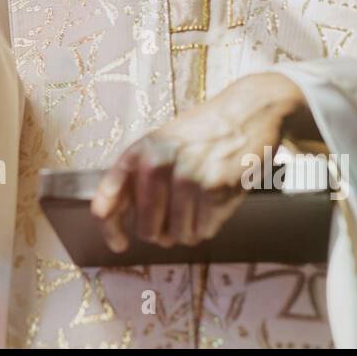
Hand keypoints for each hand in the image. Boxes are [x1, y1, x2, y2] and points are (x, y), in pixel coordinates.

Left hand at [89, 73, 309, 252]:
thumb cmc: (201, 133)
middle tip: (174, 218)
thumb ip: (136, 177)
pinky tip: (214, 202)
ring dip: (188, 230)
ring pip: (178, 236)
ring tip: (198, 203)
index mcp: (140, 152)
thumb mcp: (160, 144)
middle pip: (147, 230)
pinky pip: (204, 232)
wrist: (247, 112)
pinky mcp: (216, 189)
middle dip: (160, 232)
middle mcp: (158, 164)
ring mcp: (188, 177)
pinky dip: (209, 225)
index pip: (109, 200)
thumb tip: (117, 222)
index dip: (111, 229)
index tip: (119, 244)